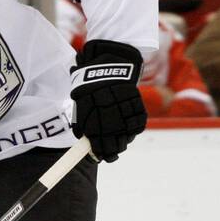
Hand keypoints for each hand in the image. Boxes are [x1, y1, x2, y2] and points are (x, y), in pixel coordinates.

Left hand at [70, 39, 146, 162]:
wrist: (110, 64)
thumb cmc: (91, 84)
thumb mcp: (81, 102)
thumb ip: (82, 123)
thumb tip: (83, 140)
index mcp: (93, 121)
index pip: (98, 146)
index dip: (100, 154)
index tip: (101, 156)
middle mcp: (110, 119)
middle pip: (115, 145)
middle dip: (113, 152)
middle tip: (111, 154)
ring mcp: (125, 113)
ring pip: (128, 137)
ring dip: (124, 141)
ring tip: (120, 141)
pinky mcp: (137, 107)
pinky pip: (138, 125)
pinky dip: (134, 129)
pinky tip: (129, 129)